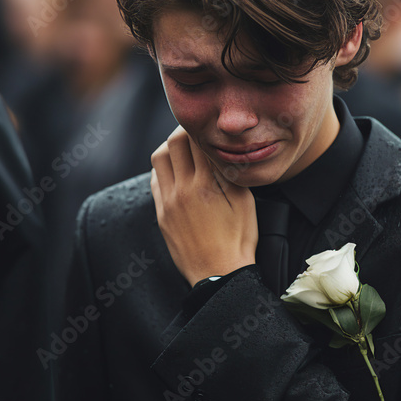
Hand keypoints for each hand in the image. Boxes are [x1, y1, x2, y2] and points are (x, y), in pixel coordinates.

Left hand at [150, 127, 257, 285]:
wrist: (218, 275)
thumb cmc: (238, 240)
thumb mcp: (244, 202)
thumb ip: (231, 173)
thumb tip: (221, 149)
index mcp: (206, 184)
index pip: (197, 139)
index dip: (203, 128)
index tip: (210, 125)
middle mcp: (182, 189)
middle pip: (173, 142)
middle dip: (184, 132)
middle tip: (197, 132)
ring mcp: (168, 202)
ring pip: (159, 157)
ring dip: (170, 148)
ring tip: (185, 150)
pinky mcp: (161, 213)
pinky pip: (156, 180)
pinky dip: (164, 169)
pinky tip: (177, 172)